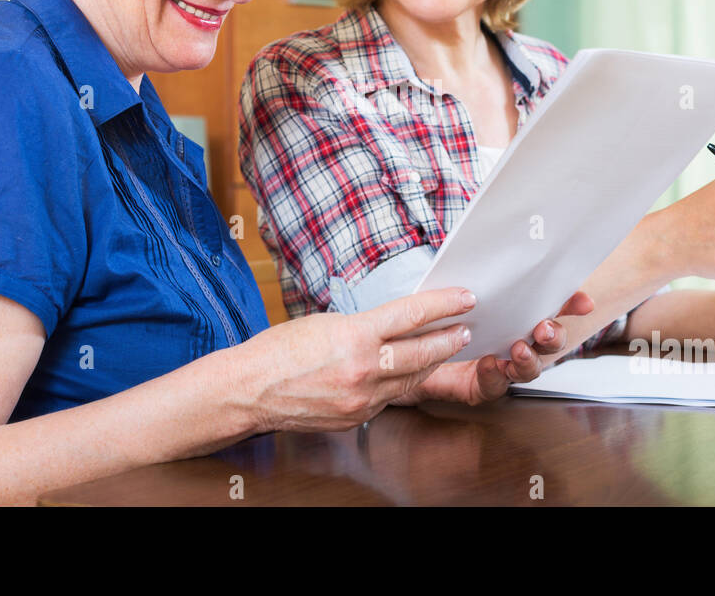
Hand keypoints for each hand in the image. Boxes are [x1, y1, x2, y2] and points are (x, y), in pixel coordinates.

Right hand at [241, 286, 475, 432]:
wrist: (249, 390)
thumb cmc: (278, 350)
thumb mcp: (326, 322)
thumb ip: (364, 326)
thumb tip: (394, 326)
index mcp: (355, 335)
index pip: (412, 314)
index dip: (445, 304)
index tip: (465, 298)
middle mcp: (364, 369)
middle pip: (423, 352)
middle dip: (450, 338)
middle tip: (465, 328)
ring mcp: (362, 398)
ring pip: (412, 379)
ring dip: (432, 362)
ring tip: (446, 348)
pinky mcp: (357, 417)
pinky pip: (389, 398)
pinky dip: (401, 384)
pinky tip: (406, 374)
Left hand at [390, 291, 595, 405]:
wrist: (403, 345)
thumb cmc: (436, 311)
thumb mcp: (457, 285)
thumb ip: (480, 273)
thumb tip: (498, 243)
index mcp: (516, 313)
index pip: (551, 307)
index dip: (571, 304)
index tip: (583, 300)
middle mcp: (515, 340)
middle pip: (549, 342)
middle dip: (554, 336)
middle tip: (544, 328)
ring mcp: (501, 365)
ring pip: (529, 368)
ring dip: (529, 359)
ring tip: (519, 349)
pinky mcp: (479, 386)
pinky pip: (495, 386)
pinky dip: (496, 376)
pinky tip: (491, 364)